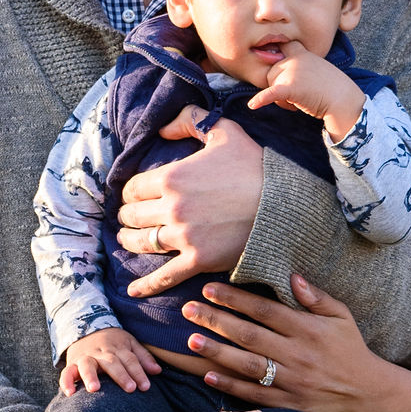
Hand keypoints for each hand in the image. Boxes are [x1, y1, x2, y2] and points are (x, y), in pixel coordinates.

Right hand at [61, 327, 159, 395]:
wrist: (86, 326)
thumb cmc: (112, 341)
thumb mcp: (129, 343)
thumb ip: (143, 357)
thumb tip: (158, 371)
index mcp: (118, 347)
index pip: (130, 359)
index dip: (138, 372)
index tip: (146, 387)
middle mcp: (101, 352)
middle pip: (112, 362)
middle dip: (121, 375)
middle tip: (130, 388)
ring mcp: (85, 357)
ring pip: (87, 365)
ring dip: (90, 376)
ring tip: (94, 389)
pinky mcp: (71, 363)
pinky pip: (66, 372)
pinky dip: (66, 382)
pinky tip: (70, 393)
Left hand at [117, 112, 264, 296]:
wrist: (283, 205)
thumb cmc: (254, 166)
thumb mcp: (224, 131)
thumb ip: (190, 119)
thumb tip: (162, 129)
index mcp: (172, 177)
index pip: (133, 188)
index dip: (131, 191)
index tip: (133, 195)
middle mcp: (173, 208)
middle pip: (132, 215)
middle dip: (127, 216)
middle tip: (128, 217)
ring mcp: (184, 236)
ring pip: (142, 242)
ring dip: (130, 241)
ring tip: (128, 240)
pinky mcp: (198, 260)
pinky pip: (165, 276)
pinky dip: (146, 285)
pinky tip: (133, 291)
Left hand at [166, 275, 394, 411]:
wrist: (368, 391)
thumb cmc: (351, 347)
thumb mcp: (341, 315)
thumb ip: (315, 297)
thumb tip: (291, 276)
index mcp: (307, 329)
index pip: (264, 310)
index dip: (235, 298)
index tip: (210, 289)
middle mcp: (297, 354)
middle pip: (249, 335)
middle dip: (216, 321)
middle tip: (188, 310)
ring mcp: (292, 381)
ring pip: (248, 365)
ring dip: (217, 353)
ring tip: (191, 341)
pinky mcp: (289, 404)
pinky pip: (256, 394)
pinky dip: (231, 387)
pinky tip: (209, 376)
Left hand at [247, 53, 365, 142]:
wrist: (343, 100)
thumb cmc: (331, 88)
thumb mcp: (317, 69)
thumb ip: (301, 68)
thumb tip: (282, 76)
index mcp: (302, 53)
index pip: (282, 46)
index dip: (275, 52)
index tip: (269, 52)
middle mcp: (295, 59)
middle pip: (272, 73)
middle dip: (280, 87)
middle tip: (298, 97)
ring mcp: (292, 72)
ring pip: (271, 85)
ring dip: (281, 98)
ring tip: (299, 103)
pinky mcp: (290, 88)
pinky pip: (270, 93)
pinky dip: (261, 100)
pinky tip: (253, 105)